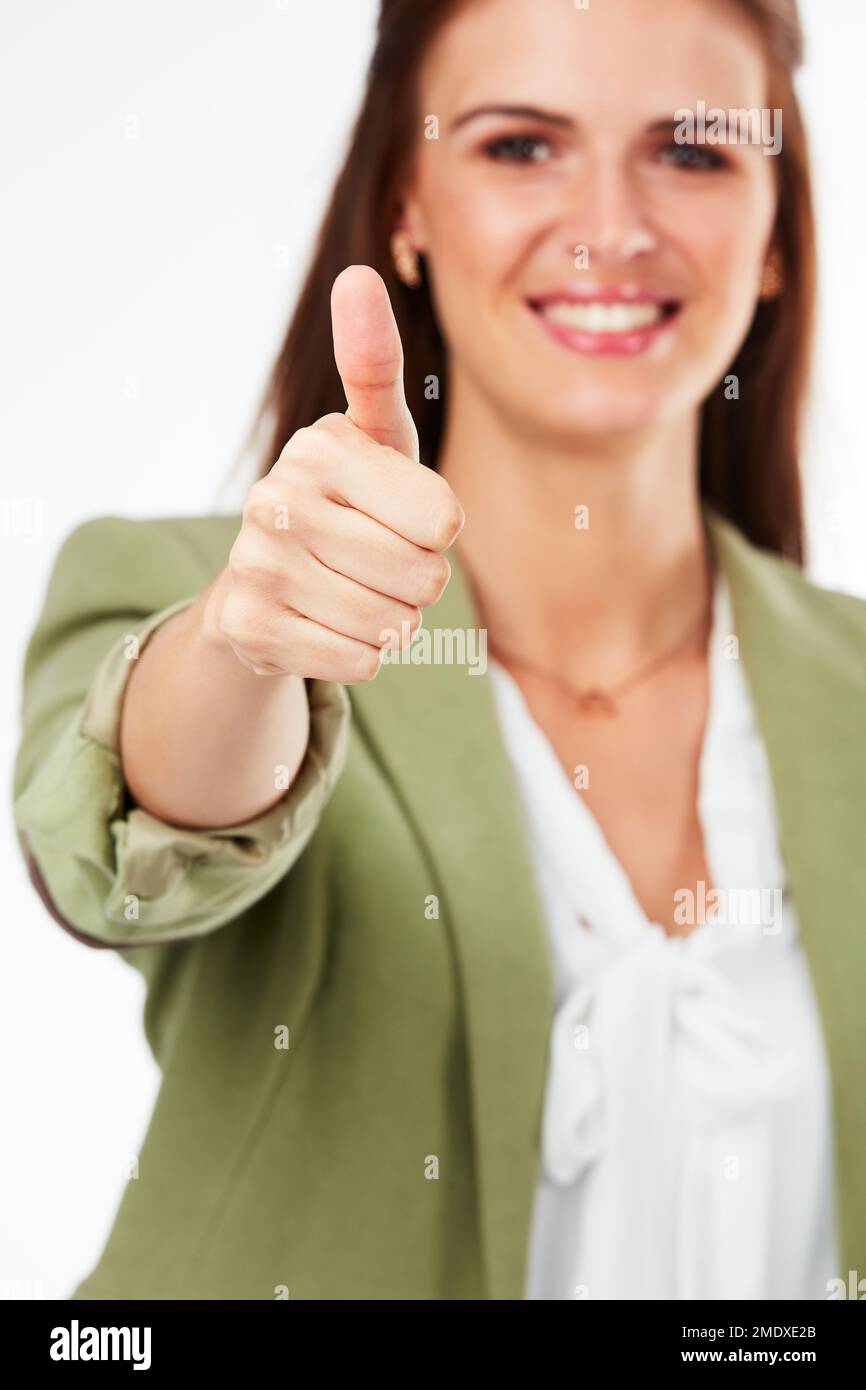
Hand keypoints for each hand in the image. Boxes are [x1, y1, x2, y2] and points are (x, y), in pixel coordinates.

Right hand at [209, 265, 463, 682]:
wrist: (264, 585)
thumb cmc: (347, 504)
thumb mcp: (374, 438)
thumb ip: (375, 365)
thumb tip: (356, 274)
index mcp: (320, 447)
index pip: (443, 521)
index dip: (439, 533)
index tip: (404, 518)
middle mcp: (277, 498)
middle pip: (422, 577)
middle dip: (418, 585)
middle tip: (379, 565)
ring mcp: (256, 564)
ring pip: (391, 625)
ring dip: (390, 623)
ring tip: (353, 595)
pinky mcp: (247, 626)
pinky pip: (358, 662)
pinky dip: (360, 656)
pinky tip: (325, 626)